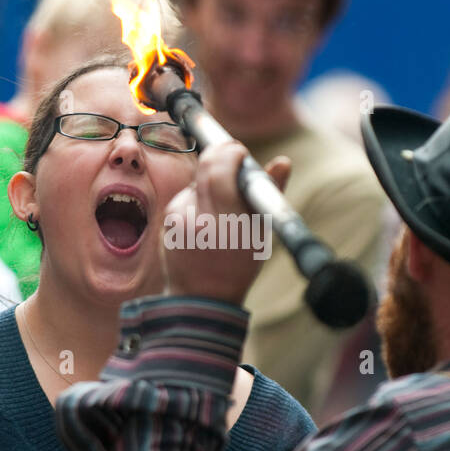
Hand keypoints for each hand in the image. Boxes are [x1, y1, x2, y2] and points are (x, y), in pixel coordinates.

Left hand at [161, 142, 290, 304]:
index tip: (241, 152)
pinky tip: (208, 219)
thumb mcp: (260, 233)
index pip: (221, 167)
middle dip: (221, 154)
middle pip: (205, 165)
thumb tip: (282, 162)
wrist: (201, 298)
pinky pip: (187, 196)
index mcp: (226, 220)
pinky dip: (200, 198)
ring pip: (197, 180)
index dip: (231, 152)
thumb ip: (268, 193)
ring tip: (225, 204)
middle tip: (234, 156)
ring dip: (212, 179)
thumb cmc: (238, 265)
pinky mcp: (167, 219)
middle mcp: (198, 215)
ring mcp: (178, 217)